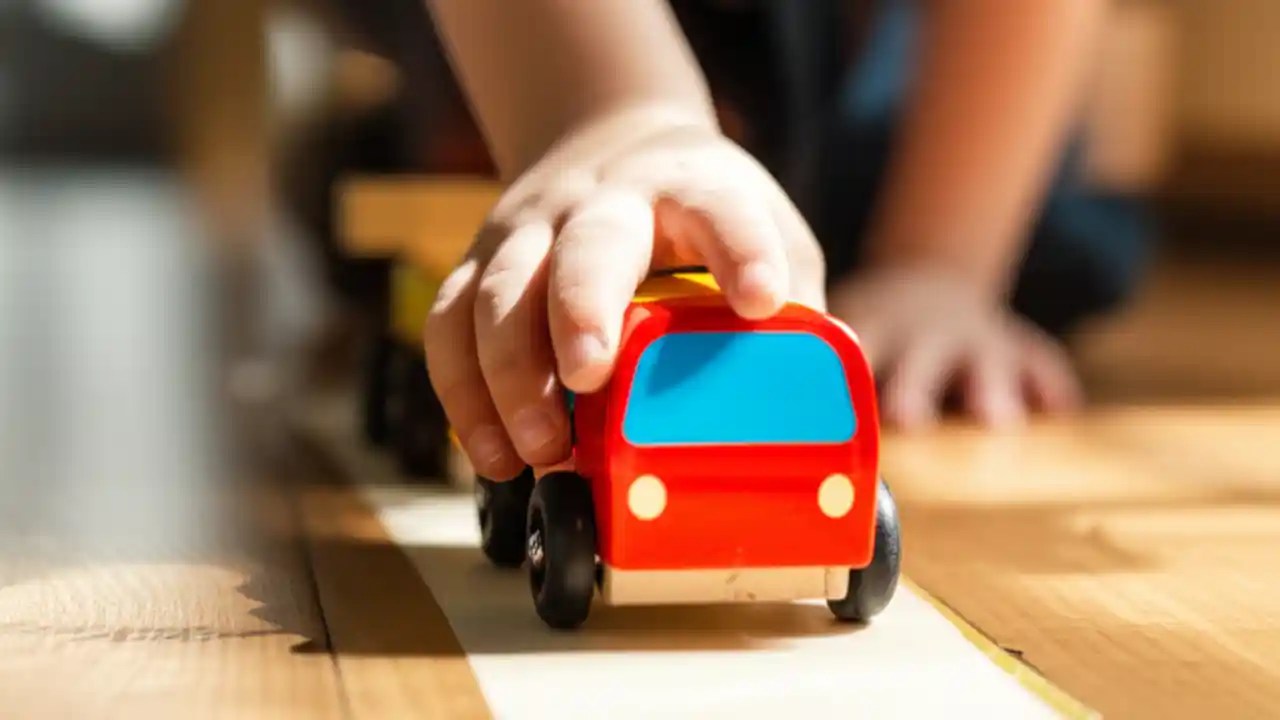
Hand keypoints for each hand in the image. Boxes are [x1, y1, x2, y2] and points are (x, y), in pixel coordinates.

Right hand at [424, 113, 826, 479]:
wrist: (610, 143)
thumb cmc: (701, 214)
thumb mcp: (767, 235)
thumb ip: (793, 306)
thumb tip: (818, 415)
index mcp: (691, 189)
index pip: (721, 209)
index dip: (742, 249)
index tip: (761, 300)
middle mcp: (603, 202)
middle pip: (587, 247)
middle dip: (582, 311)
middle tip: (592, 378)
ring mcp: (531, 230)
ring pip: (497, 291)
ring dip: (510, 376)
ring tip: (538, 450)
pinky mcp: (481, 264)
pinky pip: (451, 326)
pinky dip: (463, 395)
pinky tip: (491, 453)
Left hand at [829, 266, 1082, 429]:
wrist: (932, 285)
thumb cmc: (869, 335)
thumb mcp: (840, 337)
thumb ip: (810, 378)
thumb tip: (750, 456)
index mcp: (868, 328)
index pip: (850, 349)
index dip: (841, 374)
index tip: (829, 404)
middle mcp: (919, 331)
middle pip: (915, 358)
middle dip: (911, 385)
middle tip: (905, 416)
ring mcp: (971, 336)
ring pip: (980, 358)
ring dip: (986, 386)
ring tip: (995, 420)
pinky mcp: (1016, 344)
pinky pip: (1038, 358)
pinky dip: (1048, 381)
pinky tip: (1057, 408)